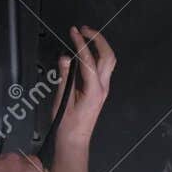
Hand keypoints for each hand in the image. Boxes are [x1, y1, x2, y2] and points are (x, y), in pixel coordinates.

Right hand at [52, 25, 115, 147]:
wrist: (74, 142)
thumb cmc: (67, 126)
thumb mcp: (62, 101)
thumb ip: (65, 78)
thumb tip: (65, 58)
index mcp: (94, 90)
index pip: (89, 60)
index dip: (80, 44)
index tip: (73, 32)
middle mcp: (102, 88)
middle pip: (108, 56)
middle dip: (98, 39)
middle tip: (84, 29)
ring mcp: (103, 89)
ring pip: (109, 61)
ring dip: (99, 46)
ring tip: (86, 35)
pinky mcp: (100, 90)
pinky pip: (103, 68)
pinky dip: (96, 55)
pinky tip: (86, 52)